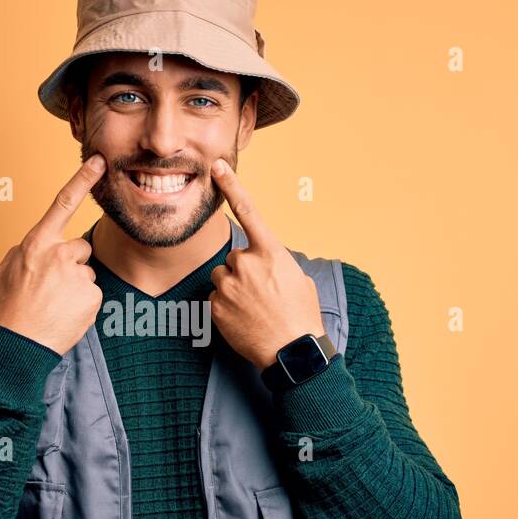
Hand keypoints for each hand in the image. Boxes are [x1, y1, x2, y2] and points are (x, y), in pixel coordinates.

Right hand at [0, 155, 104, 354]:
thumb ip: (22, 252)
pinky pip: (92, 295)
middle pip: (79, 248)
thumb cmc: (6, 310)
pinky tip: (63, 315)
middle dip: (70, 263)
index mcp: (36, 244)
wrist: (16, 347)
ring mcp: (78, 277)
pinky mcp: (91, 298)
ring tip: (53, 305)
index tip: (99, 162)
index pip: (62, 203)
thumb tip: (34, 247)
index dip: (82, 179)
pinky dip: (81, 305)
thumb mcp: (2, 272)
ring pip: (85, 274)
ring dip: (75, 287)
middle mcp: (59, 255)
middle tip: (50, 288)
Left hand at [207, 158, 325, 370]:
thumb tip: (263, 261)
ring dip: (234, 287)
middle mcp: (246, 263)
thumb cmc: (301, 315)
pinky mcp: (216, 307)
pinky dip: (227, 307)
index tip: (217, 167)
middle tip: (263, 293)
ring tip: (254, 307)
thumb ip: (275, 261)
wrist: (292, 352)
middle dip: (244, 270)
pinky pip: (217, 298)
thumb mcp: (298, 278)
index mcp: (271, 252)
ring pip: (223, 276)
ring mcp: (229, 285)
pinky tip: (245, 319)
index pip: (248, 210)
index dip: (231, 185)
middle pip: (234, 256)